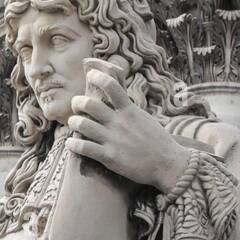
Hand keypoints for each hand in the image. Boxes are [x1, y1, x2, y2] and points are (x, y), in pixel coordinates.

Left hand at [66, 57, 190, 192]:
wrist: (168, 165)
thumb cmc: (158, 142)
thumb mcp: (145, 119)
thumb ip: (129, 110)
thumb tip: (119, 99)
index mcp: (130, 111)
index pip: (112, 87)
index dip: (99, 77)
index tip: (91, 74)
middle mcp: (119, 123)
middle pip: (90, 104)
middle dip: (78, 102)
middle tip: (76, 104)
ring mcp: (113, 140)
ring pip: (82, 124)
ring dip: (73, 122)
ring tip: (74, 123)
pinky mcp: (109, 157)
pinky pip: (83, 147)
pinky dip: (73, 144)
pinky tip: (72, 143)